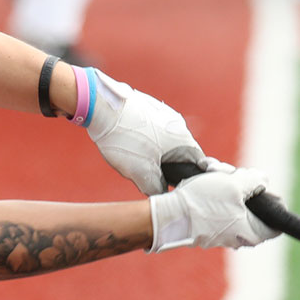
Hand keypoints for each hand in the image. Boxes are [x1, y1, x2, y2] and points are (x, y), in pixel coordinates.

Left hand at [85, 69, 206, 194]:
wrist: (101, 107)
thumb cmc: (124, 139)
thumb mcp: (140, 172)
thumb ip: (156, 188)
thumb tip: (162, 193)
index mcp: (183, 138)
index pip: (197, 163)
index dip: (189, 178)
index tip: (177, 187)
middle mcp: (177, 123)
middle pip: (180, 152)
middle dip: (169, 167)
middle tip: (152, 177)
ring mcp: (163, 113)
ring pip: (165, 141)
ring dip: (155, 153)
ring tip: (136, 160)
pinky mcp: (148, 107)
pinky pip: (153, 130)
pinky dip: (145, 140)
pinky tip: (128, 144)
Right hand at [147, 162, 278, 251]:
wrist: (168, 215)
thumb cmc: (203, 203)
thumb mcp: (235, 184)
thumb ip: (255, 181)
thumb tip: (263, 180)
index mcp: (252, 233)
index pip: (276, 223)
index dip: (273, 201)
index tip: (262, 187)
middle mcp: (239, 237)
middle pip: (252, 206)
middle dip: (242, 184)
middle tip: (231, 173)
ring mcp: (222, 232)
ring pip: (233, 201)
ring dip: (225, 182)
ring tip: (211, 170)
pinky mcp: (206, 226)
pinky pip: (217, 205)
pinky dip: (213, 190)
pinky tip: (203, 177)